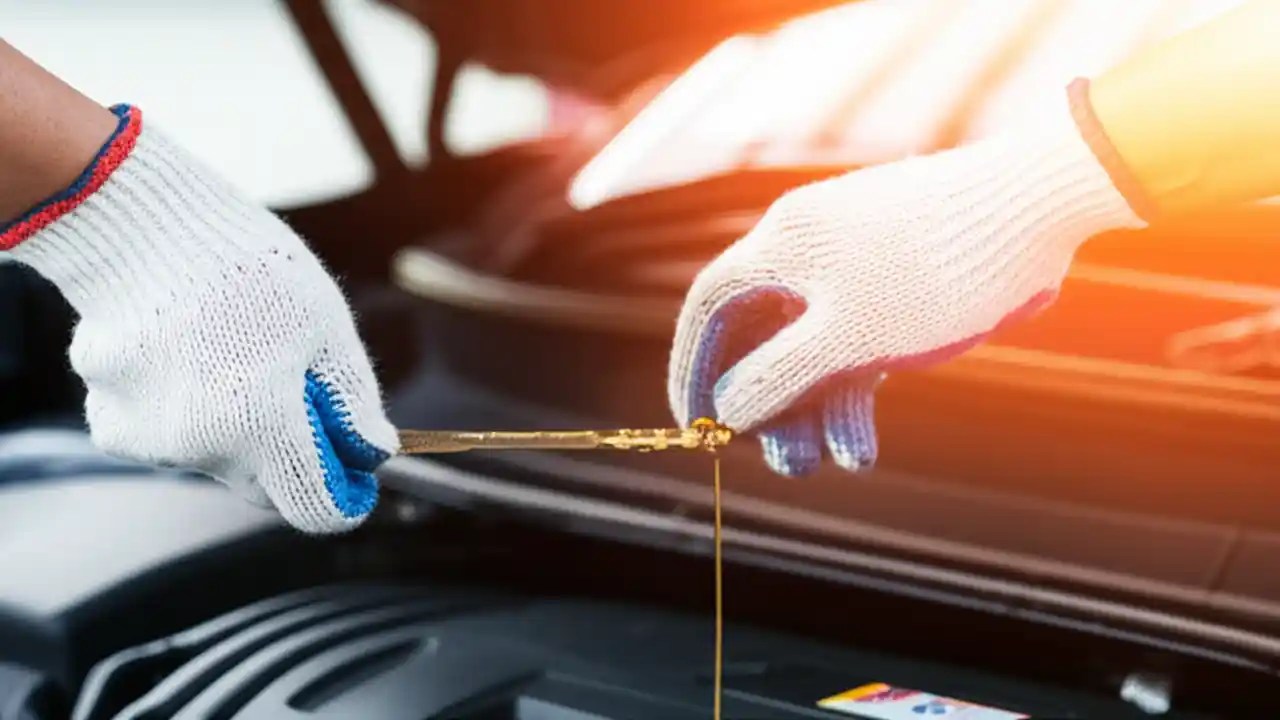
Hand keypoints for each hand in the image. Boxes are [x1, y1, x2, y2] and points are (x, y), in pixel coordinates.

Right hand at [3, 106, 397, 532]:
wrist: (139, 226)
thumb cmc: (246, 268)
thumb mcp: (326, 326)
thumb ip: (353, 401)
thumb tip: (374, 451)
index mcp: (261, 425)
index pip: (316, 509)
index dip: (345, 495)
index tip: (356, 470)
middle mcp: (201, 448)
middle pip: (267, 488)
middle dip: (293, 455)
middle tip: (300, 390)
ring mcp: (150, 441)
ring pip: (218, 460)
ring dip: (239, 429)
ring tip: (236, 354)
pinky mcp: (111, 424)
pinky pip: (170, 438)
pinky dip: (188, 412)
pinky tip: (188, 355)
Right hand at [669, 94, 1143, 475]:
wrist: (1042, 203)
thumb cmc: (937, 268)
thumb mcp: (849, 338)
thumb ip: (779, 377)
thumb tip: (725, 410)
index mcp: (783, 244)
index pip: (709, 307)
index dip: (692, 368)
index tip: (693, 424)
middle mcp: (810, 248)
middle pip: (763, 336)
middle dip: (771, 406)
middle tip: (786, 463)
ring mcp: (856, 263)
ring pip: (814, 347)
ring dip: (817, 409)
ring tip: (837, 464)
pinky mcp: (898, 280)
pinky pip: (858, 341)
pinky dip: (857, 389)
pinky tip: (866, 443)